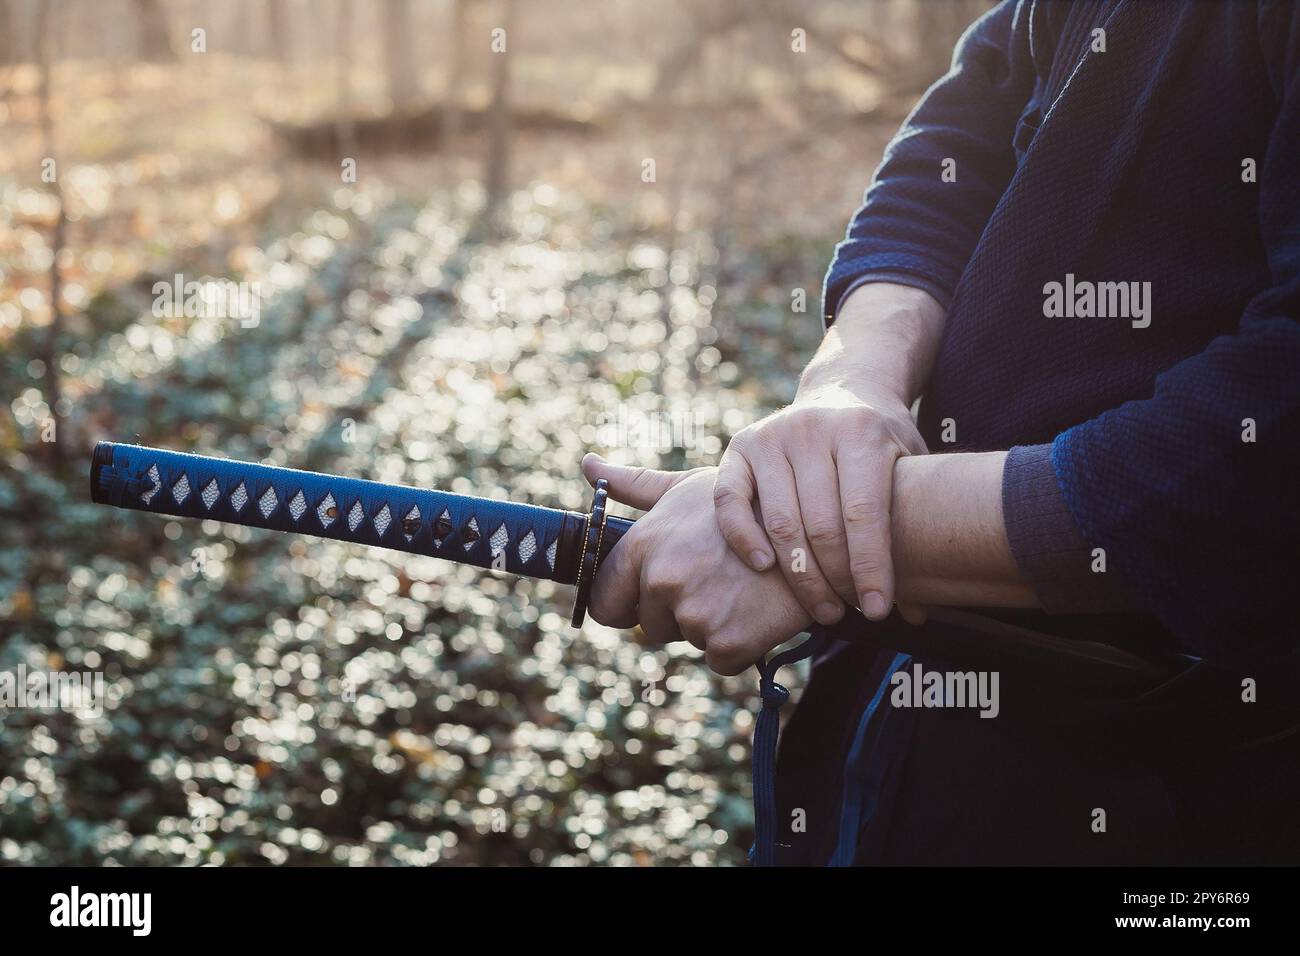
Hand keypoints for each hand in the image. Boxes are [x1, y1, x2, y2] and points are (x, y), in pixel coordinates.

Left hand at [581, 455, 812, 675]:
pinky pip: (720, 659)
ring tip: (741, 589)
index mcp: (645, 546)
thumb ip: (635, 485)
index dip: (626, 602)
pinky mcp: (728, 643)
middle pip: (649, 624)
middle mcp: (662, 580)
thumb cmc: (751, 503)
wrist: (819, 532)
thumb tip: (587, 465)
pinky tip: (758, 611)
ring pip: (687, 639)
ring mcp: (694, 615)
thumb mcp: (691, 488)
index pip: (605, 600)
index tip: (646, 598)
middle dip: (676, 612)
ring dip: (711, 624)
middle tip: (716, 582)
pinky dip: (740, 645)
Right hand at [713, 381, 927, 626]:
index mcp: (861, 432)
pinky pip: (729, 500)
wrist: (844, 390)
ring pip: (779, 521)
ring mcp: (772, 435)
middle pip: (820, 523)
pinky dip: (742, 538)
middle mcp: (814, 428)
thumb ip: (915, 530)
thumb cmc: (881, 445)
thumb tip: (917, 613)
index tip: (877, 610)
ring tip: (820, 607)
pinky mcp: (741, 445)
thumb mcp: (909, 470)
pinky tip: (763, 568)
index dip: (870, 568)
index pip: (863, 512)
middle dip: (835, 579)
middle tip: (846, 614)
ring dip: (799, 574)